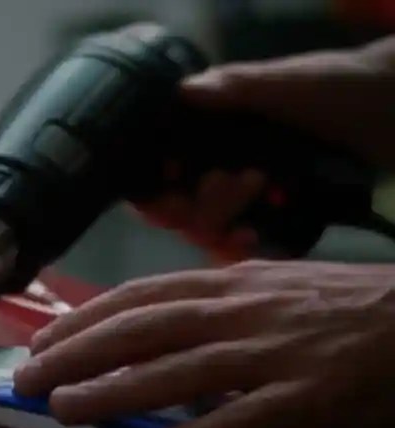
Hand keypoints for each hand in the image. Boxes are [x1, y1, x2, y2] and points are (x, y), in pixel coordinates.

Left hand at [12, 260, 394, 427]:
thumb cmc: (353, 308)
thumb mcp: (277, 290)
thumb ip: (218, 308)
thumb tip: (158, 333)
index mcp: (232, 283)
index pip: (140, 296)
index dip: (84, 318)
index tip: (42, 340)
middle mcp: (242, 311)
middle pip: (141, 329)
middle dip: (77, 354)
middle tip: (27, 381)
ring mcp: (272, 353)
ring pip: (175, 371)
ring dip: (113, 392)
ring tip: (64, 411)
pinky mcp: (307, 396)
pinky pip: (238, 422)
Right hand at [138, 36, 394, 258]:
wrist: (391, 109)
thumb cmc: (335, 86)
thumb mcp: (283, 82)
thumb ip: (234, 87)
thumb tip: (183, 91)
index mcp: (207, 139)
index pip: (158, 178)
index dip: (154, 194)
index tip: (170, 193)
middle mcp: (218, 171)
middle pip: (180, 211)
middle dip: (200, 205)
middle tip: (237, 179)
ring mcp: (247, 200)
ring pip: (208, 233)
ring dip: (219, 225)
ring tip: (254, 201)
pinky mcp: (276, 221)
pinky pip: (245, 248)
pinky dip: (241, 249)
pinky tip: (253, 238)